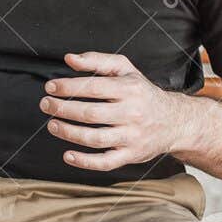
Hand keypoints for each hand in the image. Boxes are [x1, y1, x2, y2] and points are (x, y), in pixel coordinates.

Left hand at [40, 51, 196, 171]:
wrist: (174, 121)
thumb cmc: (142, 93)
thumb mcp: (125, 70)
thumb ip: (97, 60)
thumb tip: (70, 59)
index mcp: (130, 89)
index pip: (94, 87)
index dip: (68, 87)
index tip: (50, 87)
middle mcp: (133, 113)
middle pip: (92, 114)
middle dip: (64, 109)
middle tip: (46, 105)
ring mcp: (132, 136)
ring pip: (96, 138)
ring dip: (69, 133)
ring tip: (52, 125)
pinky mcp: (131, 155)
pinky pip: (106, 162)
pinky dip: (85, 162)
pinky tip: (68, 155)